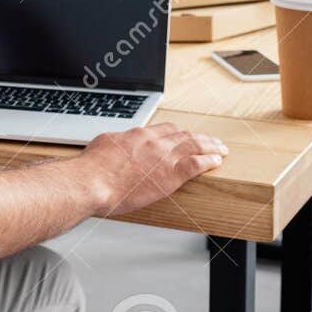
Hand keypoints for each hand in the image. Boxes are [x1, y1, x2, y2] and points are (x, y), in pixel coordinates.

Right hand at [77, 122, 227, 215]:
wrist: (92, 182)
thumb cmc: (91, 169)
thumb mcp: (103, 146)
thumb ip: (117, 144)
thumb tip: (117, 146)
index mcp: (138, 135)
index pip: (165, 129)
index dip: (179, 133)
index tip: (185, 136)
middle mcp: (153, 142)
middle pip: (183, 135)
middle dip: (199, 138)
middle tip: (210, 140)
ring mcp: (163, 157)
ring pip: (194, 146)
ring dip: (210, 146)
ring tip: (220, 149)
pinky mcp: (170, 175)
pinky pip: (196, 164)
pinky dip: (209, 161)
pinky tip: (216, 161)